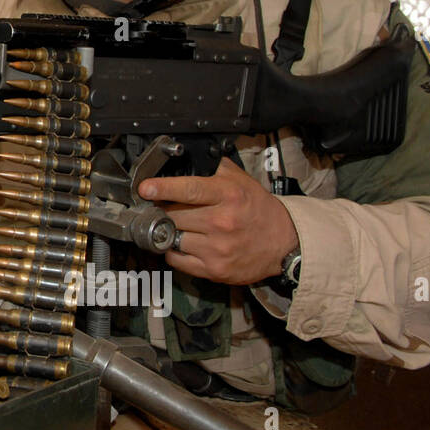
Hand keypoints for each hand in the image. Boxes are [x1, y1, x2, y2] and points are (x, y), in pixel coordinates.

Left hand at [137, 159, 299, 284]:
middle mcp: (221, 222)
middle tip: (159, 207)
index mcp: (228, 195)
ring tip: (176, 225)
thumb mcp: (241, 181)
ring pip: (172, 237)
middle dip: (162, 209)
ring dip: (168, 231)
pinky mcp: (214, 270)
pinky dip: (173, 251)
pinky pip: (177, 260)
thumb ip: (214, 169)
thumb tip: (185, 159)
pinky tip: (181, 243)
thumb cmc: (259, 209)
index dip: (163, 188)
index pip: (189, 190)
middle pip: (173, 214)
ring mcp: (217, 248)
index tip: (144, 188)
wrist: (284, 242)